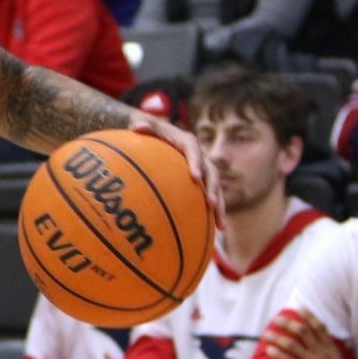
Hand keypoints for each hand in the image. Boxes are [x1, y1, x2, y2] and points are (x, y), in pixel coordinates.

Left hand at [127, 113, 222, 230]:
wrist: (156, 138)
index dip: (196, 162)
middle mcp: (199, 156)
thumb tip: (137, 126)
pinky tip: (215, 232)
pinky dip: (213, 213)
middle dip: (212, 188)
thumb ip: (145, 126)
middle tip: (211, 203)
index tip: (195, 176)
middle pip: (211, 172)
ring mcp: (202, 170)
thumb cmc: (149, 133)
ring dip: (219, 206)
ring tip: (220, 225)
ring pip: (215, 188)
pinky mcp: (201, 183)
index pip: (193, 150)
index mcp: (187, 142)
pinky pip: (209, 198)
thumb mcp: (145, 126)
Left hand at [262, 309, 343, 358]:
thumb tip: (318, 340)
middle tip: (276, 319)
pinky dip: (279, 354)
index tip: (299, 307)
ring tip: (267, 333)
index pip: (320, 327)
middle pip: (303, 332)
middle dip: (288, 323)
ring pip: (293, 344)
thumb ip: (329, 351)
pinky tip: (269, 349)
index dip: (309, 316)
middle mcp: (321, 352)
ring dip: (278, 337)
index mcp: (331, 348)